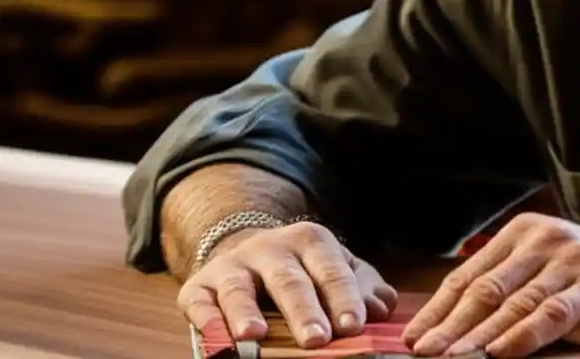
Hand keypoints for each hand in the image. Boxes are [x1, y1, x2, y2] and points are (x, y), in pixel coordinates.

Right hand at [177, 222, 398, 348]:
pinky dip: (207, 320)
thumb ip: (363, 287)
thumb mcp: (337, 268)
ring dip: (246, 312)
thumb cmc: (304, 269)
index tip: (354, 325)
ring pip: (240, 289)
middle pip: (289, 280)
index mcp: (311, 241)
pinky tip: (219, 339)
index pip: (332, 271)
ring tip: (255, 336)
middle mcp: (270, 248)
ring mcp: (232, 266)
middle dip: (303, 310)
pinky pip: (200, 302)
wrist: (247, 251)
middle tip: (318, 339)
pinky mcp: (198, 286)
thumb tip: (381, 307)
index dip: (344, 298)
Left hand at [401, 213, 579, 357]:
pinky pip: (553, 313)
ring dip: (479, 337)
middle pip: (486, 289)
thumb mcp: (549, 273)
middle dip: (450, 326)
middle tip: (422, 353)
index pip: (469, 275)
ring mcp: (572, 258)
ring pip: (515, 303)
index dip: (438, 309)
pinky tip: (500, 352)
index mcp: (524, 232)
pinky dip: (524, 335)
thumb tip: (453, 326)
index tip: (413, 338)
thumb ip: (511, 287)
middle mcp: (545, 237)